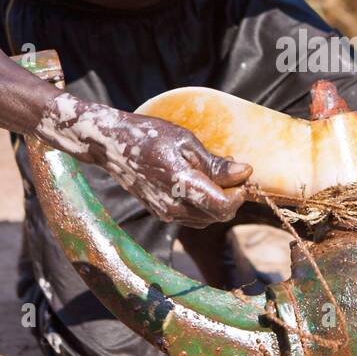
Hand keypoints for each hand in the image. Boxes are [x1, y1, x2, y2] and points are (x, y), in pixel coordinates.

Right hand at [36, 94, 251, 225]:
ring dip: (218, 201)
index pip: (222, 207)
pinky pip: (193, 217)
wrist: (112, 145)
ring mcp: (165, 213)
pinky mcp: (161, 213)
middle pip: (218, 216)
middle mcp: (172, 207)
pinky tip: (200, 182)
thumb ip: (215, 164)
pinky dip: (204, 204)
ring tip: (214, 173)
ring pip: (207, 219)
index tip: (242, 174)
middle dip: (231, 197)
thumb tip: (244, 173)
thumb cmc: (150, 136)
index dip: (239, 194)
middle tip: (230, 169)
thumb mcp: (186, 142)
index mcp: (180, 186)